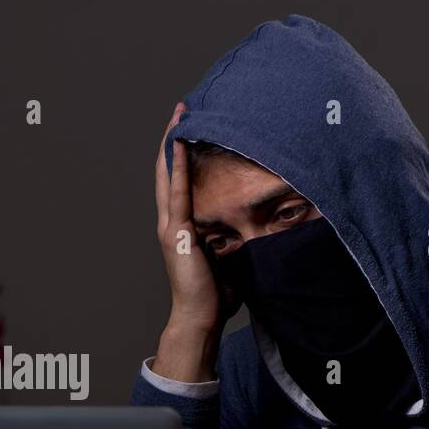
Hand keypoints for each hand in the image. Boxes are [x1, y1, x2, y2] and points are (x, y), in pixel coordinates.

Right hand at [150, 102, 232, 381]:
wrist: (200, 318)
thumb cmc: (216, 295)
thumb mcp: (228, 257)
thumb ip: (234, 238)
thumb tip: (260, 226)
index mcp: (181, 227)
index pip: (178, 182)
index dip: (181, 155)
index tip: (190, 129)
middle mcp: (170, 222)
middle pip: (167, 171)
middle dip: (174, 138)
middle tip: (182, 109)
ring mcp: (171, 226)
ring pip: (168, 174)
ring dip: (174, 143)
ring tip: (180, 116)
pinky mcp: (178, 233)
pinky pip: (178, 191)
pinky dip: (179, 166)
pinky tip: (182, 144)